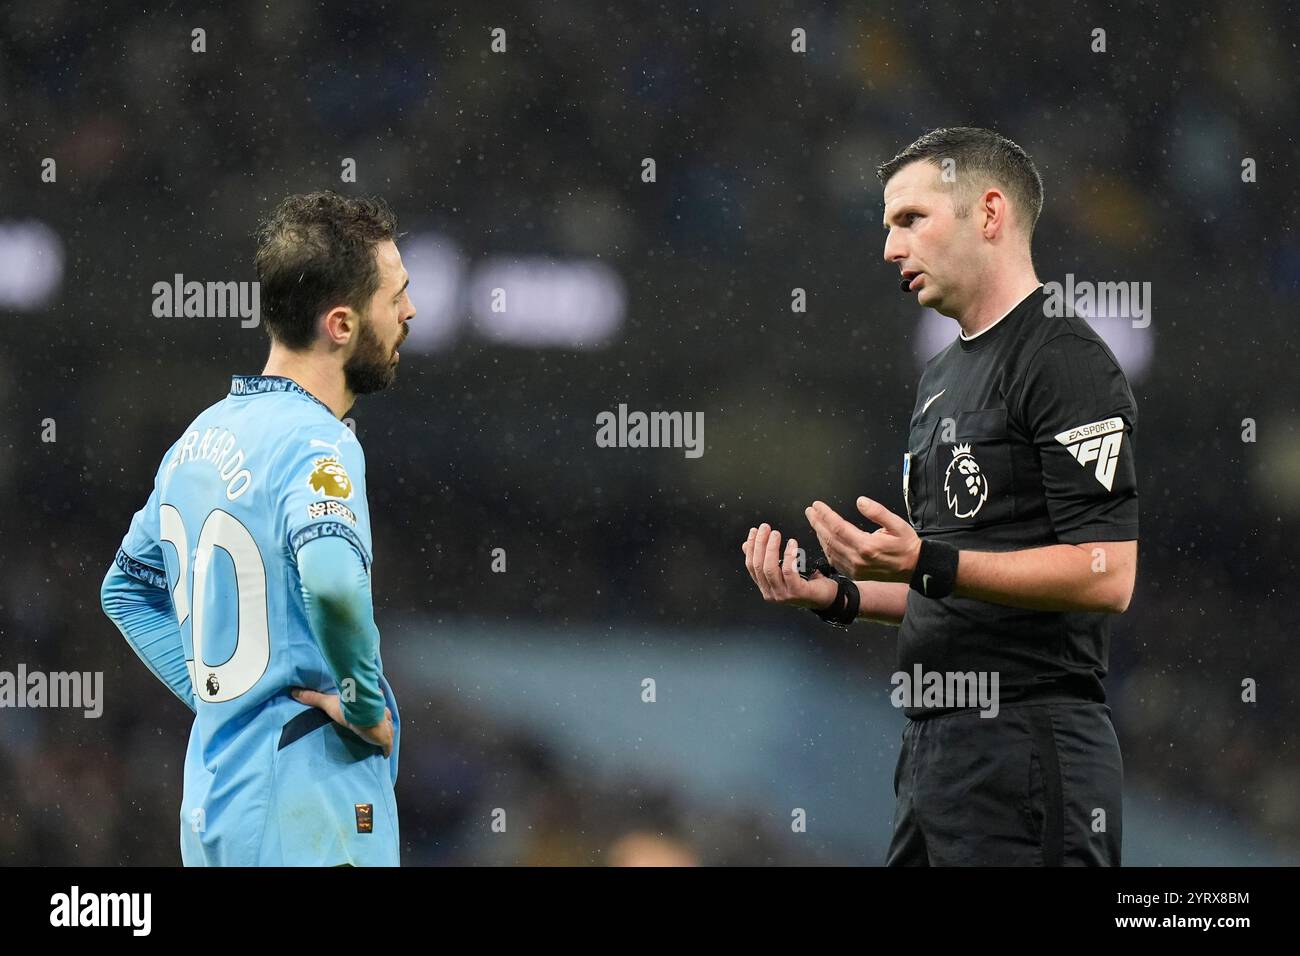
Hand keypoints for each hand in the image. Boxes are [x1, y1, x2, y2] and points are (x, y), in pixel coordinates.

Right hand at [290, 687, 393, 756]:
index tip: (372, 717)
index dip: (374, 713)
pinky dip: (386, 750)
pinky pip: (387, 746)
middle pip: (385, 719)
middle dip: (382, 724)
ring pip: (388, 730)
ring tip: (382, 740)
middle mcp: (380, 715)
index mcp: (369, 707)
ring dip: (386, 734)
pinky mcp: (385, 739)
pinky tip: (385, 755)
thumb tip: (294, 692)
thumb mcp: (327, 702)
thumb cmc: (348, 708)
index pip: (374, 709)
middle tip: (378, 730)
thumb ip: (313, 697)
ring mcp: (384, 728)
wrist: (362, 714)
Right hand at [741, 523, 838, 609]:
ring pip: (770, 569)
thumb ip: (766, 559)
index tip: (754, 531)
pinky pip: (788, 571)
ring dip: (771, 548)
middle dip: (759, 544)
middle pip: (759, 566)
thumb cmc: (805, 582)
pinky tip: (792, 543)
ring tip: (775, 533)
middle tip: (765, 528)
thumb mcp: (782, 570)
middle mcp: (771, 593)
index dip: (751, 547)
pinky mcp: (796, 592)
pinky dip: (788, 555)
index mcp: (766, 587)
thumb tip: (747, 545)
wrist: (826, 597)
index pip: (751, 566)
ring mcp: (783, 595)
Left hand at [804, 497, 920, 582]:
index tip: (817, 505)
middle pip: (829, 538)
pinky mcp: (854, 574)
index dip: (825, 514)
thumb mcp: (898, 524)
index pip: (838, 527)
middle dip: (817, 522)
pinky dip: (826, 548)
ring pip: (829, 550)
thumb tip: (860, 501)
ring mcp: (855, 568)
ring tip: (814, 521)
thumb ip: (878, 512)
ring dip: (819, 534)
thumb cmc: (907, 545)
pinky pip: (834, 560)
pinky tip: (823, 539)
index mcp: (867, 545)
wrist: (914, 567)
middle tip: (810, 511)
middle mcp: (858, 558)